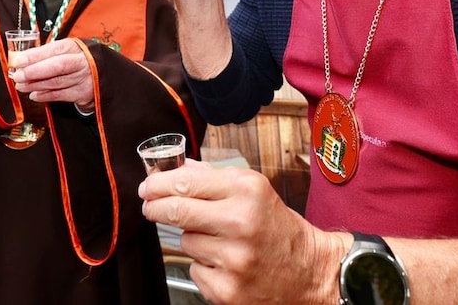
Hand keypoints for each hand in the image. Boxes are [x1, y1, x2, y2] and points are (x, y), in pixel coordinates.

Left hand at [9, 38, 95, 109]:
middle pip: (57, 66)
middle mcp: (81, 62)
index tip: (17, 61)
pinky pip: (61, 95)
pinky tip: (34, 95)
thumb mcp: (66, 51)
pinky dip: (45, 96)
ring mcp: (83, 78)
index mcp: (74, 47)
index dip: (34, 56)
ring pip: (57, 82)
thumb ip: (46, 54)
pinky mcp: (83, 93)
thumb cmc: (76, 60)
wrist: (101, 74)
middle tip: (17, 76)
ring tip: (21, 86)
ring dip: (36, 85)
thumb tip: (21, 60)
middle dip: (34, 71)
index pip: (53, 50)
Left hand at [139, 161, 342, 303]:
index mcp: (247, 191)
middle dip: (155, 208)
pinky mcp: (227, 288)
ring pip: (185, 242)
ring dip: (193, 239)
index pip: (185, 183)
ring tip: (220, 241)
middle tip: (151, 207)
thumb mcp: (254, 192)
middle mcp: (240, 223)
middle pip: (175, 211)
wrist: (310, 272)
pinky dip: (204, 266)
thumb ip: (213, 179)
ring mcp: (233, 259)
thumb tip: (176, 169)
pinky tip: (226, 263)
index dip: (157, 184)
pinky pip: (194, 269)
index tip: (147, 187)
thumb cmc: (279, 230)